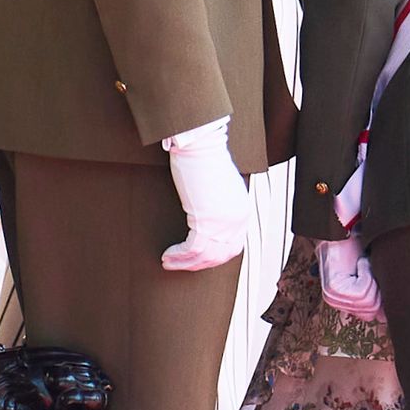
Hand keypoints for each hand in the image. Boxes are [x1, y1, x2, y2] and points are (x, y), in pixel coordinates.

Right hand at [161, 118, 249, 271]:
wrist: (200, 145)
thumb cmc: (206, 160)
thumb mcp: (221, 188)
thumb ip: (220, 207)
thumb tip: (208, 222)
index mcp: (241, 211)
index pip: (233, 246)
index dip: (214, 257)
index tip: (197, 260)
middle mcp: (237, 220)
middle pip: (220, 255)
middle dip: (199, 264)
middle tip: (181, 264)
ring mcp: (223, 223)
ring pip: (204, 256)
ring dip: (185, 263)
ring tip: (169, 262)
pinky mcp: (206, 222)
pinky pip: (191, 249)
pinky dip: (178, 256)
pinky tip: (168, 255)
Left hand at [316, 234, 384, 321]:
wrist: (345, 228)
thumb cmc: (357, 248)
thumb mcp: (369, 277)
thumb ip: (375, 298)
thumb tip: (384, 318)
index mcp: (344, 302)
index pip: (370, 315)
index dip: (379, 297)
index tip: (377, 281)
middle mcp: (335, 302)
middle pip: (371, 310)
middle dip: (376, 288)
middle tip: (368, 270)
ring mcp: (332, 297)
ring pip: (368, 301)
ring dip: (371, 278)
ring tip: (363, 265)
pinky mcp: (333, 288)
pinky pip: (363, 290)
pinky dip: (367, 273)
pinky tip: (360, 263)